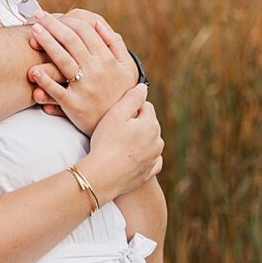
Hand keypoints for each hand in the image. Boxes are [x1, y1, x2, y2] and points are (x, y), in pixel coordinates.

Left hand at [25, 9, 136, 133]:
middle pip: (71, 41)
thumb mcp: (126, 68)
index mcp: (107, 59)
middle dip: (52, 25)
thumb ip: (115, 44)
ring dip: (47, 44)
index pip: (85, 32)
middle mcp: (97, 71)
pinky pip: (58, 92)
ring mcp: (85, 88)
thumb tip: (98, 24)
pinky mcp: (75, 105)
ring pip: (64, 61)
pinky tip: (34, 71)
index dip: (66, 20)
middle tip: (36, 15)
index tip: (49, 15)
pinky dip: (46, 81)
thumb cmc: (120, 92)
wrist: (121, 125)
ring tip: (33, 31)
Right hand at [76, 84, 162, 203]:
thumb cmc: (106, 142)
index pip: (145, 107)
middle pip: (148, 124)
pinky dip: (142, 157)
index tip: (115, 115)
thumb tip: (143, 87)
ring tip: (118, 144)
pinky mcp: (149, 172)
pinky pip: (150, 160)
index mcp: (151, 124)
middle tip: (114, 129)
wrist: (104, 175)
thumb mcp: (115, 114)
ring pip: (149, 141)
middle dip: (135, 123)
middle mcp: (157, 140)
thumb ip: (131, 98)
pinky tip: (129, 157)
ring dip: (139, 140)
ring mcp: (154, 157)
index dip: (129, 108)